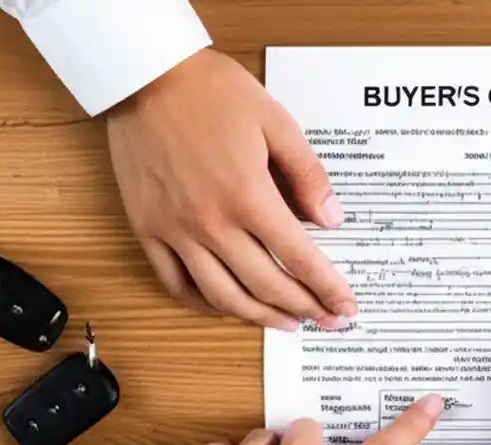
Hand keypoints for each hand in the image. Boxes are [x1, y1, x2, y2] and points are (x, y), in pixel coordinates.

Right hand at [107, 49, 356, 328]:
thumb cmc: (210, 92)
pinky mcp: (148, 229)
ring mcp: (175, 230)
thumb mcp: (275, 122)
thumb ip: (307, 175)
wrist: (145, 75)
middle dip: (304, 309)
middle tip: (326, 321)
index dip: (327, 288)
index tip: (345, 307)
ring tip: (285, 323)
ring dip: (259, 317)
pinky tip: (227, 307)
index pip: (300, 258)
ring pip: (223, 296)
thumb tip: (331, 219)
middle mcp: (211, 223)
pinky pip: (176, 284)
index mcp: (249, 196)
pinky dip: (204, 304)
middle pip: (267, 285)